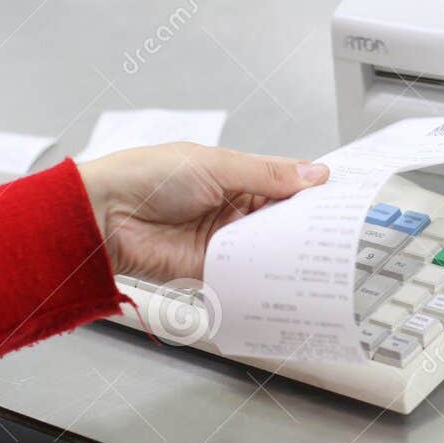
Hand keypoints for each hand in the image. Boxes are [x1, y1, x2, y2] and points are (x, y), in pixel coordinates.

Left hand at [78, 143, 329, 281]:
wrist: (104, 215)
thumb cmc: (147, 176)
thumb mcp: (215, 165)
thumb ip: (266, 174)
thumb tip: (313, 172)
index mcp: (233, 174)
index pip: (282, 184)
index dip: (309, 191)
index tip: (339, 198)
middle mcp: (230, 207)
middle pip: (279, 219)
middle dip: (305, 225)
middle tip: (338, 232)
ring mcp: (221, 239)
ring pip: (266, 248)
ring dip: (288, 252)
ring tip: (319, 256)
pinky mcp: (209, 269)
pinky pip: (244, 275)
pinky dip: (263, 277)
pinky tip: (285, 277)